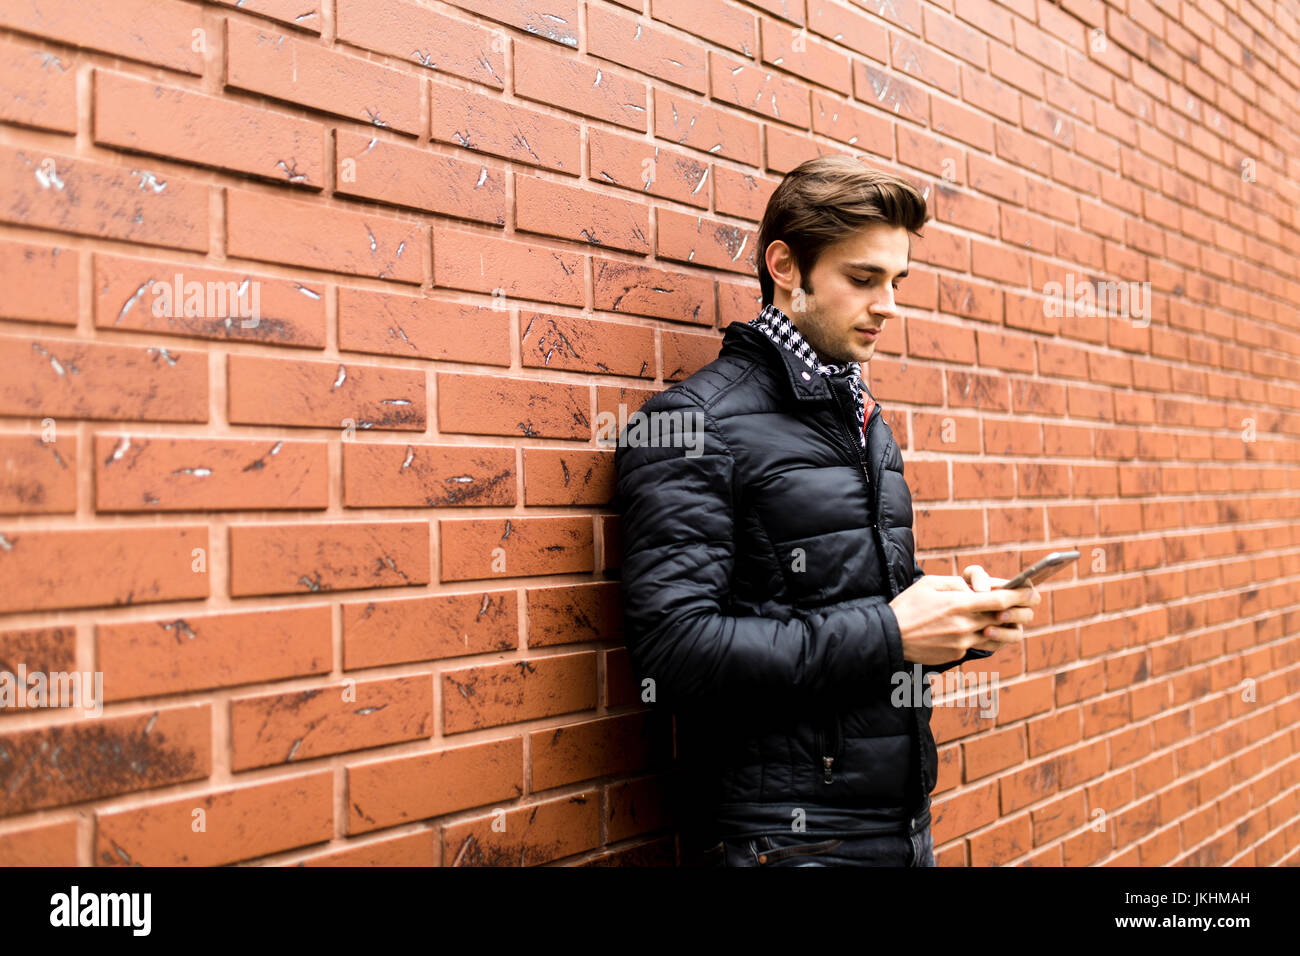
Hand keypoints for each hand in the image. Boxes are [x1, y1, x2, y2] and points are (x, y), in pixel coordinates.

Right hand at [889, 567, 1039, 665]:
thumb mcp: (929, 584)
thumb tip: (976, 589)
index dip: (1020, 596)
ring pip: (997, 636)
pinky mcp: (958, 654)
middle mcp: (964, 625)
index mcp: (958, 603)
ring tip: (1009, 620)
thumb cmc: (908, 606)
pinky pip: (979, 644)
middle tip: (1030, 607)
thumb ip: (956, 583)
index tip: (1032, 592)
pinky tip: (981, 629)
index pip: (999, 599)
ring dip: (1007, 627)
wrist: (889, 637)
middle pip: (1004, 618)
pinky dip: (984, 636)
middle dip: (1022, 612)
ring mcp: (962, 642)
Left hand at [962, 564, 1038, 651]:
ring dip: (1004, 631)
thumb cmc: (968, 588)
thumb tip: (983, 590)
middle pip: (1027, 614)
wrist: (956, 610)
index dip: (1025, 593)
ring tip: (988, 627)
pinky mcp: (1001, 640)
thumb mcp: (969, 578)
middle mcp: (1016, 611)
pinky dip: (995, 639)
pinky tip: (982, 634)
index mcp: (1014, 593)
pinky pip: (1004, 643)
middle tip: (999, 612)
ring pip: (1017, 633)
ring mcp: (1010, 627)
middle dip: (1015, 614)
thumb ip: (976, 575)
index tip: (1010, 592)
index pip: (1029, 592)